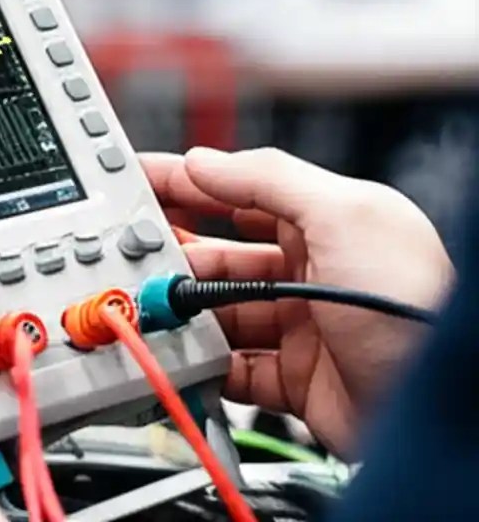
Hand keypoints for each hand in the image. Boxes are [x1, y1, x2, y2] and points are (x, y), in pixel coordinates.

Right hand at [142, 147, 453, 456]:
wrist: (436, 407)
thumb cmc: (413, 305)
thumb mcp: (344, 215)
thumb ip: (269, 178)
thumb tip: (205, 161)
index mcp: (326, 222)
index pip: (240, 191)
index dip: (187, 184)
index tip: (137, 181)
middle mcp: (311, 272)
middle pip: (220, 256)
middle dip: (175, 255)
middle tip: (133, 256)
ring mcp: (300, 328)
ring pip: (219, 313)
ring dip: (185, 312)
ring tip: (157, 310)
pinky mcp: (294, 381)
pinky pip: (231, 368)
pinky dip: (203, 364)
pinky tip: (187, 355)